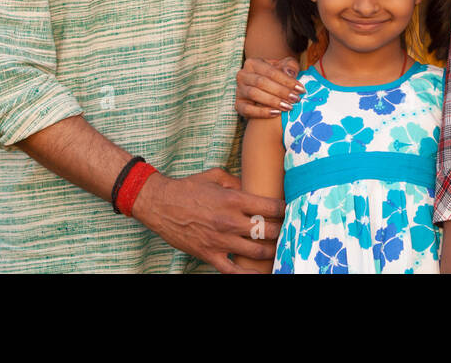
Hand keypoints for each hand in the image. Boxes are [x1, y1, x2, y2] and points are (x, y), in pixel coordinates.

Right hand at [132, 167, 285, 273]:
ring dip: (271, 251)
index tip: (290, 210)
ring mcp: (221, 240)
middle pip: (268, 231)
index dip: (284, 209)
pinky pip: (234, 270)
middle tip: (287, 230)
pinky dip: (249, 274)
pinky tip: (260, 273)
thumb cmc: (188, 188)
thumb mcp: (216, 176)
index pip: (270, 207)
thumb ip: (237, 181)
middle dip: (281, 231)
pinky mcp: (210, 254)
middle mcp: (230, 221)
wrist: (160, 204)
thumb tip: (252, 188)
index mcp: (234, 199)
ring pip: (257, 252)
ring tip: (278, 248)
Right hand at [236, 56, 303, 118]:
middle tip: (296, 99)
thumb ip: (290, 66)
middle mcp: (243, 75)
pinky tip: (276, 113)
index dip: (286, 80)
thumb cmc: (278, 77)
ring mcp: (239, 90)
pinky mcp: (238, 105)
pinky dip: (261, 112)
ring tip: (288, 107)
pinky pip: (247, 110)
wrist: (267, 90)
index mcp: (253, 63)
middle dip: (281, 91)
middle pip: (262, 82)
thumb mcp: (286, 67)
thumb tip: (289, 73)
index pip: (270, 71)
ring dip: (273, 101)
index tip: (301, 89)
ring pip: (254, 94)